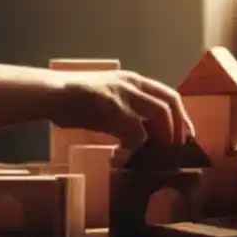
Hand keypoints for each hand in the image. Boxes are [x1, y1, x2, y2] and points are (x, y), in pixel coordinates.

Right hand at [52, 70, 194, 149]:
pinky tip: (123, 156)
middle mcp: (131, 83)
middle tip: (175, 148)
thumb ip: (126, 110)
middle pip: (170, 103)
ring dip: (162, 136)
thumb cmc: (74, 100)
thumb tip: (144, 134)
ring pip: (160, 114)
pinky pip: (136, 131)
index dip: (182, 117)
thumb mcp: (107, 97)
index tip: (186, 136)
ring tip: (155, 154)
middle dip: (178, 128)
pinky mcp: (111, 108)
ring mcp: (122, 94)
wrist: (51, 94)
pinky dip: (135, 147)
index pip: (169, 95)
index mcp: (132, 80)